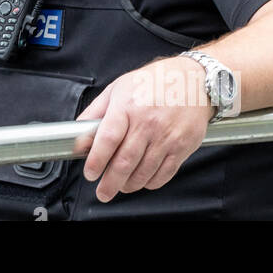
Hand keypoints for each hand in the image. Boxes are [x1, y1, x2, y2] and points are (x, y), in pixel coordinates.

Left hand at [73, 56, 213, 202]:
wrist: (193, 80)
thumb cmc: (153, 82)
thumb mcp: (118, 88)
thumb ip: (95, 112)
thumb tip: (79, 134)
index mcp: (128, 107)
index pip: (108, 139)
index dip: (96, 160)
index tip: (90, 173)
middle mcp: (147, 123)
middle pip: (124, 162)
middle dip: (110, 183)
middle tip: (102, 192)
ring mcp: (166, 136)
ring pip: (144, 172)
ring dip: (129, 185)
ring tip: (121, 186)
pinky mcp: (182, 146)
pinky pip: (164, 173)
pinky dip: (150, 183)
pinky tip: (142, 180)